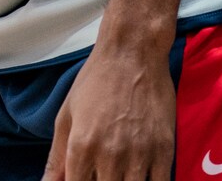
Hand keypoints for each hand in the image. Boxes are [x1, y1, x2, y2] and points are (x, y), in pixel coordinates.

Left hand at [43, 44, 175, 180]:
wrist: (132, 53)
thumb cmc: (95, 80)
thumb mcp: (67, 113)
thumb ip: (57, 156)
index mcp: (82, 145)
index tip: (83, 178)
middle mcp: (110, 155)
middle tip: (102, 173)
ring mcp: (140, 156)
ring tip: (118, 172)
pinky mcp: (164, 152)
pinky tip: (140, 175)